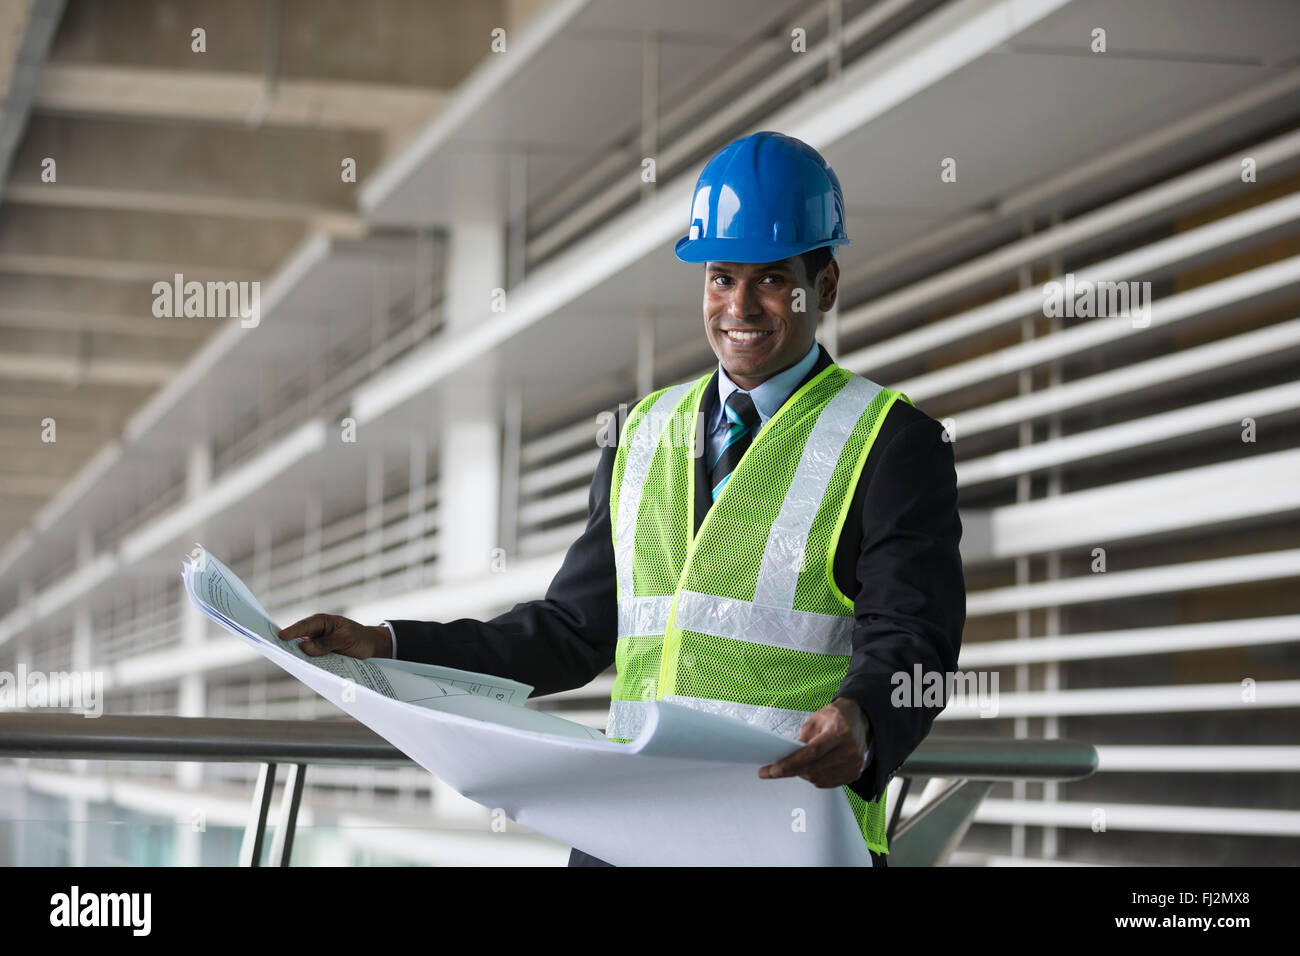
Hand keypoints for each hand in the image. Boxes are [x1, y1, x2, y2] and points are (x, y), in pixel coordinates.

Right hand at [276, 614, 392, 659]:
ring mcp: (316, 645)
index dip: (292, 631)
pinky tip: (302, 671)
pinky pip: (311, 661)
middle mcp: (316, 633)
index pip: (304, 626)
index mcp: (321, 622)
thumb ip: (326, 643)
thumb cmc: (359, 637)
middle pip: (298, 639)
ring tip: (288, 664)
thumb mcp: (346, 638)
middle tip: (276, 652)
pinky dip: (307, 665)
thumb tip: (304, 647)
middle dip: (288, 645)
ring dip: (297, 657)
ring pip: (303, 652)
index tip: (281, 637)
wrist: (371, 646)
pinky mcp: (320, 657)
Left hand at [758, 698, 868, 787]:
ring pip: (818, 779)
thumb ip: (802, 738)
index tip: (771, 770)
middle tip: (775, 769)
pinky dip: (815, 778)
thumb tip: (789, 757)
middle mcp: (849, 750)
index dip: (789, 764)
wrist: (858, 720)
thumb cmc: (835, 717)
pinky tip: (812, 768)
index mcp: (839, 732)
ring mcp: (854, 764)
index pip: (810, 754)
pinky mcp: (854, 773)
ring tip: (799, 764)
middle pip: (813, 769)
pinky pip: (828, 783)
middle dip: (790, 771)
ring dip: (804, 774)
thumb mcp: (815, 719)